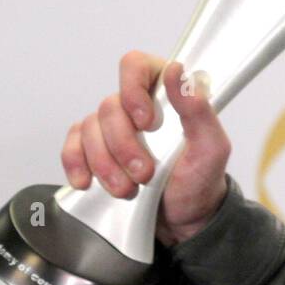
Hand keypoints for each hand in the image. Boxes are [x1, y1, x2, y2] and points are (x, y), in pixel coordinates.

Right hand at [60, 51, 231, 247]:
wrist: (184, 218)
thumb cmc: (200, 180)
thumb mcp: (211, 147)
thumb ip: (199, 109)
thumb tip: (178, 71)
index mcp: (166, 94)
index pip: (136, 66)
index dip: (133, 90)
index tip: (147, 123)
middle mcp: (136, 105)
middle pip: (110, 106)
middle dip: (124, 146)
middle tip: (145, 173)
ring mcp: (113, 128)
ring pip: (90, 128)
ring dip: (105, 163)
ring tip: (127, 189)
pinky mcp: (95, 150)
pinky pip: (73, 146)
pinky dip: (76, 164)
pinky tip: (87, 182)